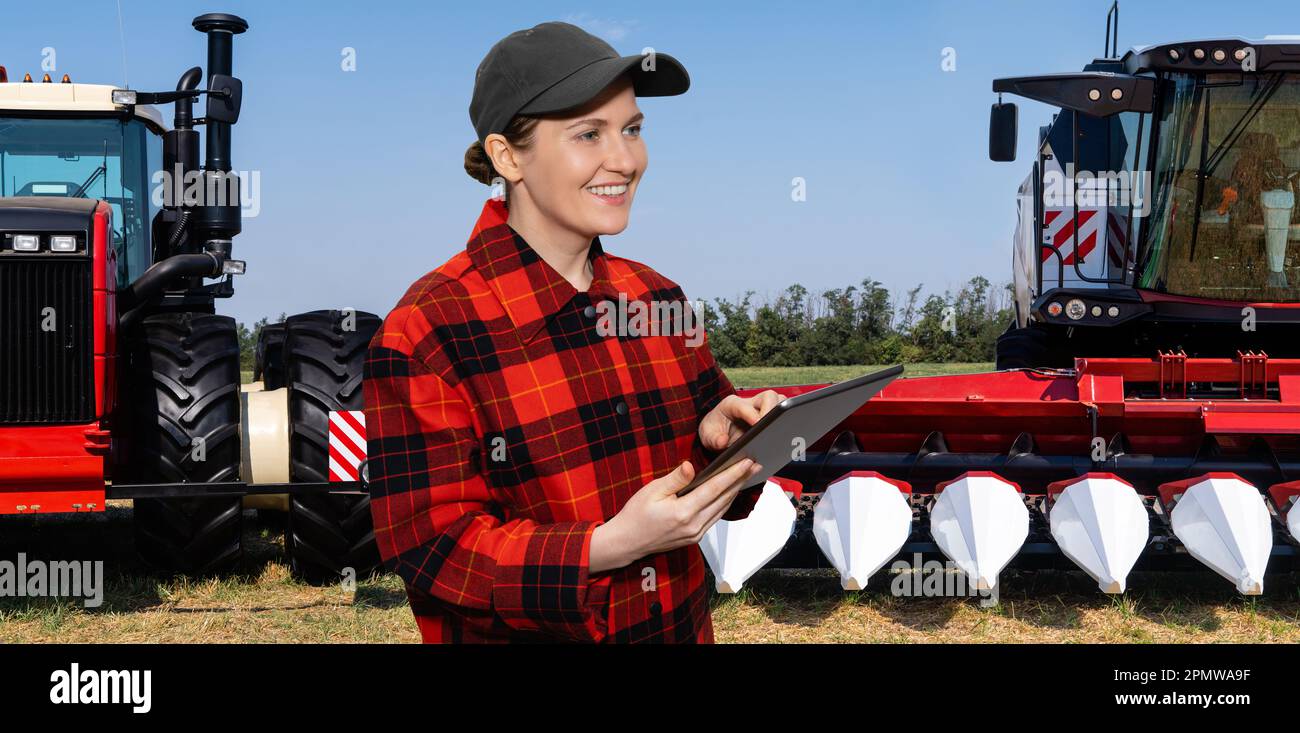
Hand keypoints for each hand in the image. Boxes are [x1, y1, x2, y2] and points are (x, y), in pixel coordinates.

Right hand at [589, 458, 762, 572]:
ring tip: (747, 475)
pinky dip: (724, 503)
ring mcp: (696, 534)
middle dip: (741, 480)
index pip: (715, 488)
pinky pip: (715, 517)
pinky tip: (729, 492)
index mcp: (683, 512)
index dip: (733, 474)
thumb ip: (675, 479)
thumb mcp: (652, 491)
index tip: (747, 461)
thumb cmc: (636, 514)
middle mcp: (694, 525)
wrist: (627, 542)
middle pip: (724, 499)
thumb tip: (690, 467)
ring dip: (736, 491)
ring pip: (722, 509)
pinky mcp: (695, 537)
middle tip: (755, 464)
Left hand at [698, 391, 786, 451]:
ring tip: (780, 431)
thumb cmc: (714, 431)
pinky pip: (783, 413)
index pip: (744, 405)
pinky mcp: (769, 416)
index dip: (752, 414)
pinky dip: (787, 421)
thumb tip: (723, 441)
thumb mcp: (707, 436)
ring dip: (782, 414)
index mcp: (731, 405)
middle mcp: (749, 403)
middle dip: (773, 410)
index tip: (757, 424)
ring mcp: (761, 409)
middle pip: (769, 396)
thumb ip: (713, 439)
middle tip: (772, 428)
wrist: (718, 432)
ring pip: (780, 401)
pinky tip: (786, 436)